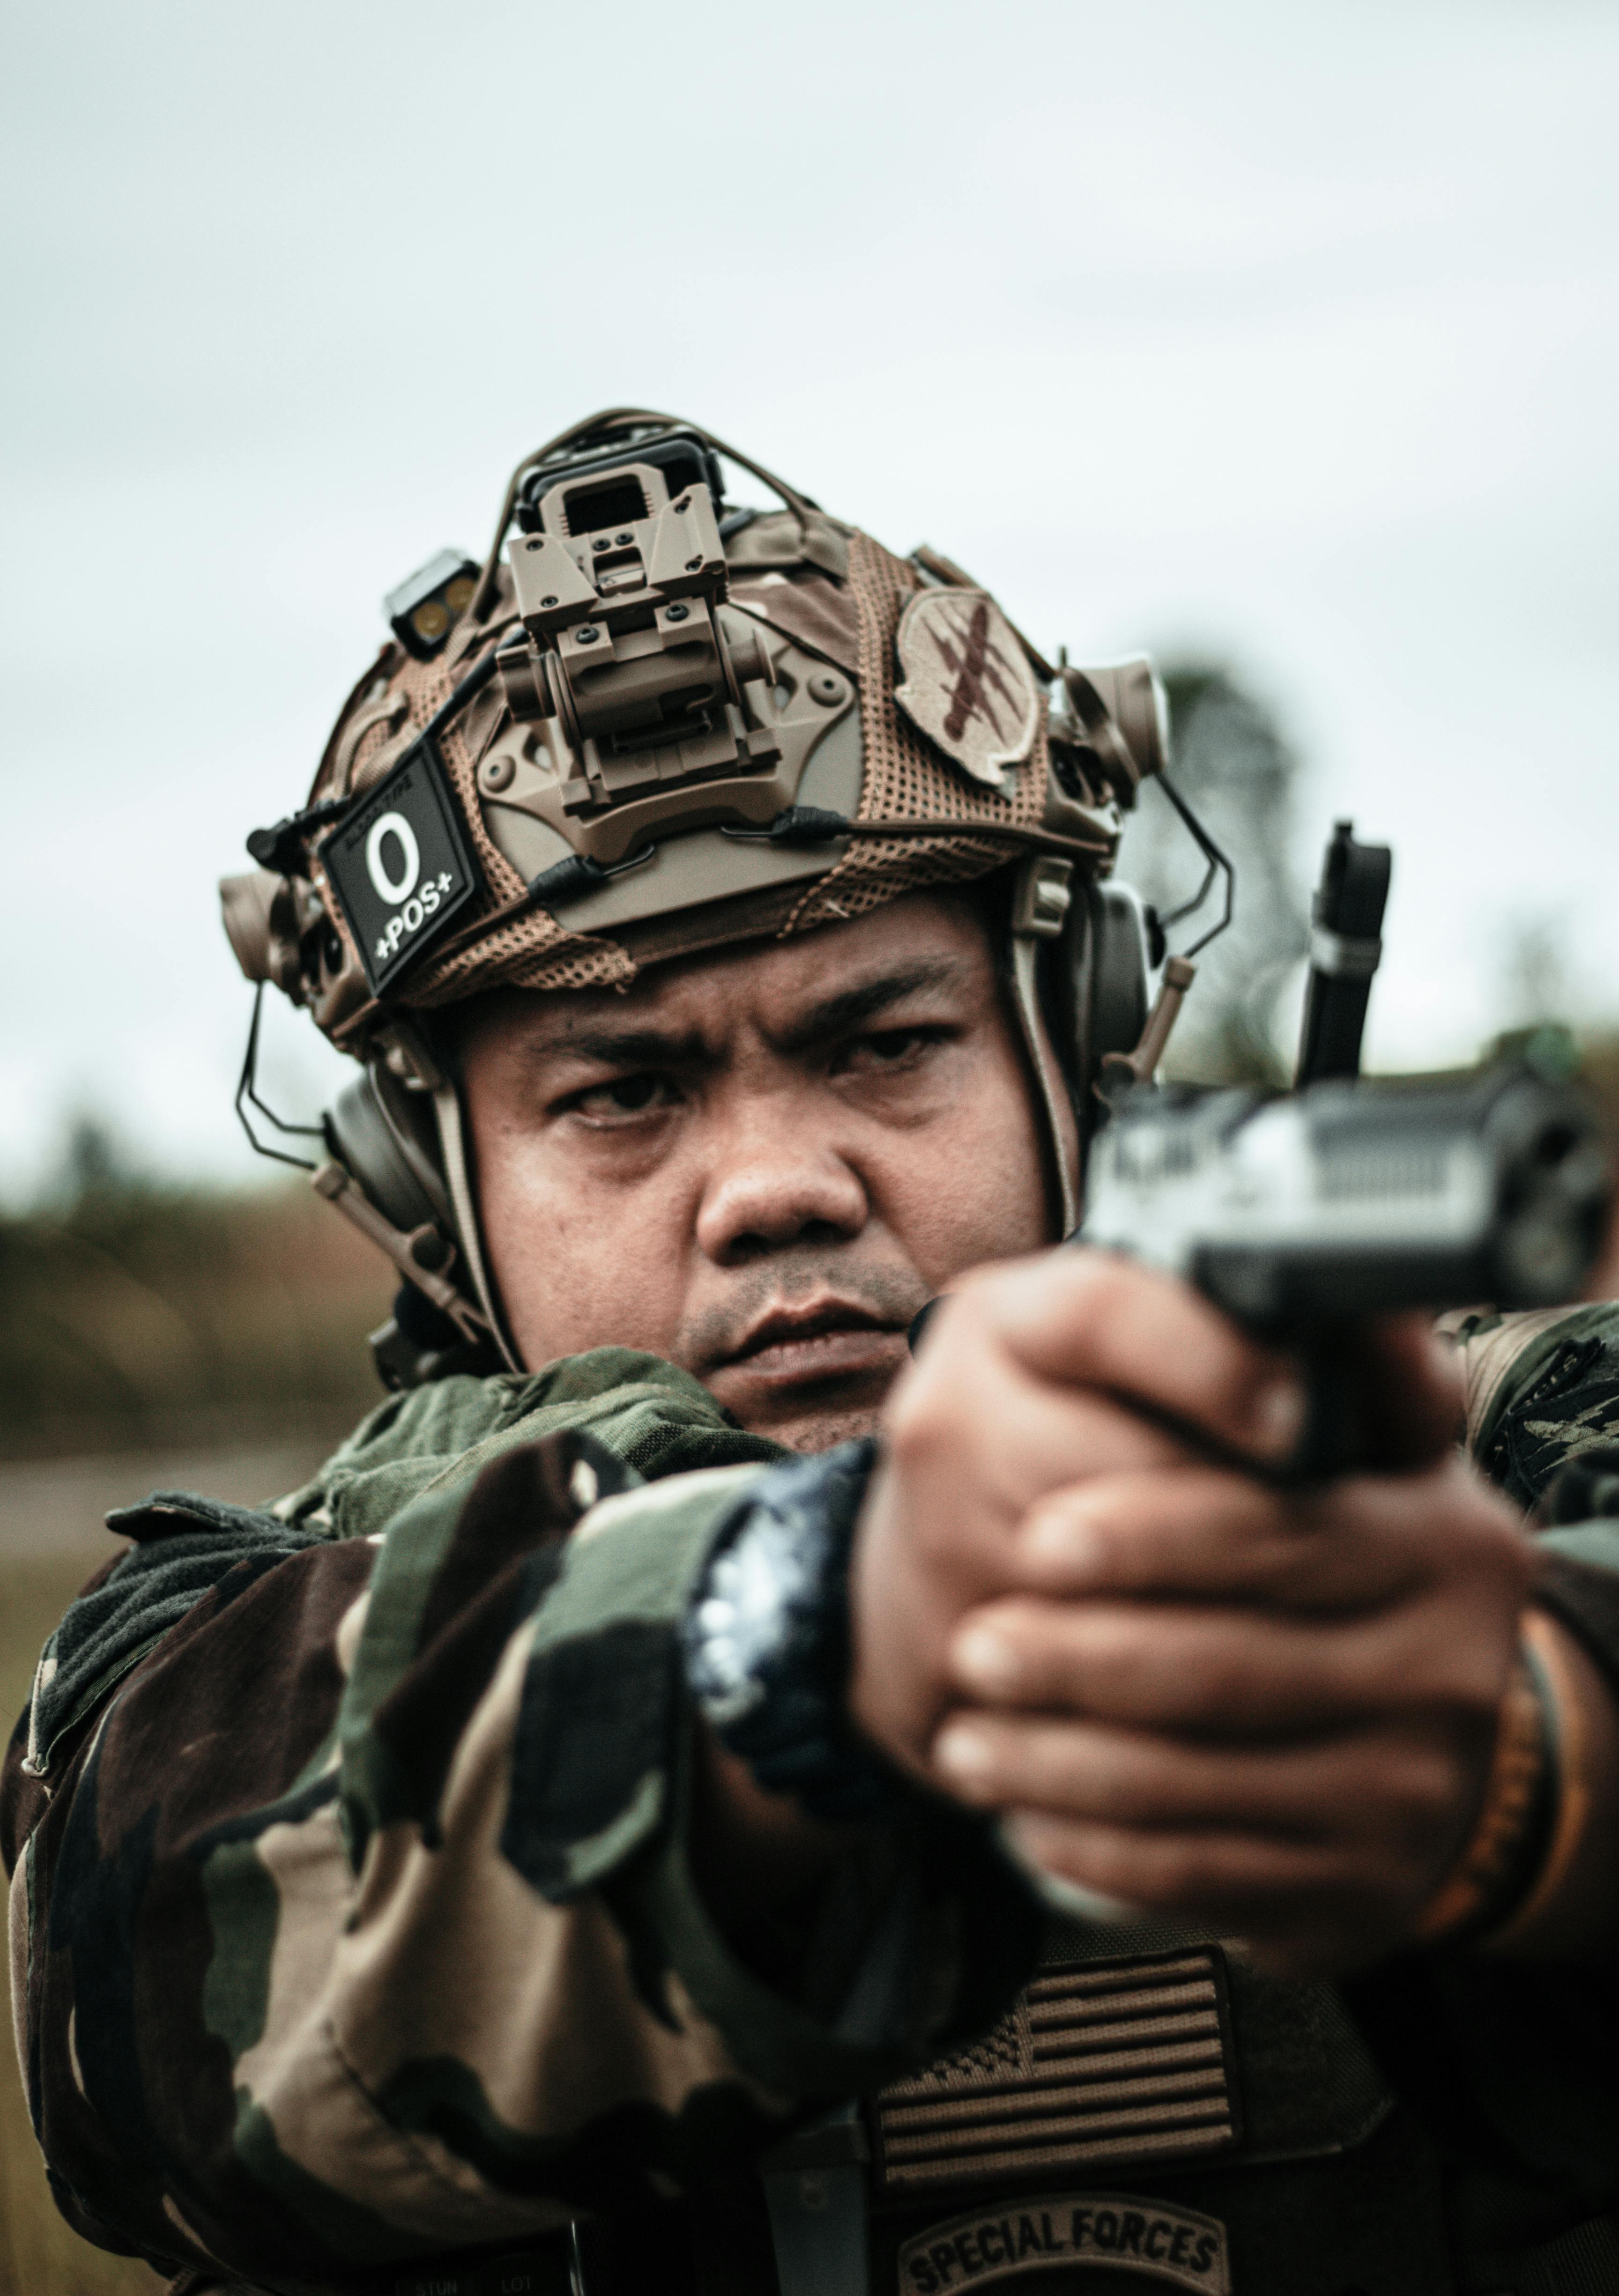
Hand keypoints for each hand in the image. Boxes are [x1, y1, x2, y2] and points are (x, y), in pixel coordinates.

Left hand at [848, 1248, 1534, 1972]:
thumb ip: (1288, 1372)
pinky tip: (1026, 1818)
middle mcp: (1448, 1667)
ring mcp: (1414, 1791)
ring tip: (967, 1736)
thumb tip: (1259, 1290)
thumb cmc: (1322, 1557)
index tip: (1040, 1535)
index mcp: (1440, 1535)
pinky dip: (1100, 1852)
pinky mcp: (1362, 1891)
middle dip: (1079, 1659)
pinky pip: (1206, 1879)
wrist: (1403, 1718)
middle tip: (975, 1645)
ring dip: (1062, 1765)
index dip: (1152, 1533)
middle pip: (1229, 1667)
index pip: (1279, 1529)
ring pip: (1201, 1785)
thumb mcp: (1336, 1447)